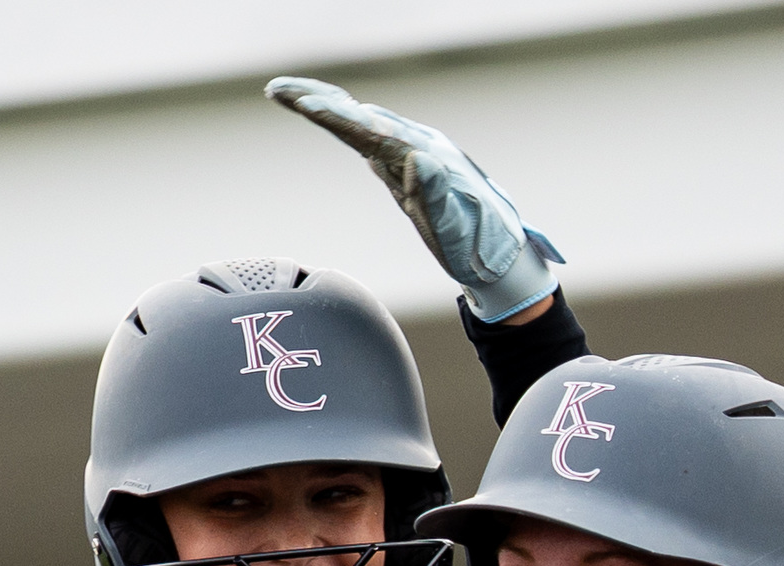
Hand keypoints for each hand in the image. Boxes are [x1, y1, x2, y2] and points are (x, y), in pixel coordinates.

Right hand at [265, 76, 564, 322]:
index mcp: (426, 156)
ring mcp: (412, 154)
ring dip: (328, 106)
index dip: (339, 118)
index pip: (372, 131)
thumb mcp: (460, 226)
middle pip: (361, 116)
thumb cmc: (482, 248)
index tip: (308, 106)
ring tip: (292, 96)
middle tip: (278, 89)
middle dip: (319, 100)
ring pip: (363, 123)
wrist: (504, 258)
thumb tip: (418, 157)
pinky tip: (333, 119)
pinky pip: (370, 139)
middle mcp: (417, 146)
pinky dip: (346, 126)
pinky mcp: (408, 169)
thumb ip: (439, 192)